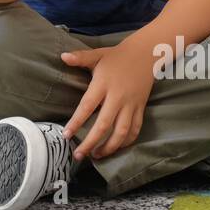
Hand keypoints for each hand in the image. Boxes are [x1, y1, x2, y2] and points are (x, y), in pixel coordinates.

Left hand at [61, 40, 157, 160]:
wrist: (146, 53)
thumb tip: (62, 56)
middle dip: (90, 142)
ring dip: (109, 147)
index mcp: (103, 84)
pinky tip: (116, 148)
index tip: (66, 135)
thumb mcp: (98, 54)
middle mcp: (118, 97)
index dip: (77, 122)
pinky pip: (135, 129)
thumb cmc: (117, 55)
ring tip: (96, 155)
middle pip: (104, 125)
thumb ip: (80, 57)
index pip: (87, 106)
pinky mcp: (141, 108)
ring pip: (121, 132)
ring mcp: (131, 104)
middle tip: (78, 155)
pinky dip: (126, 142)